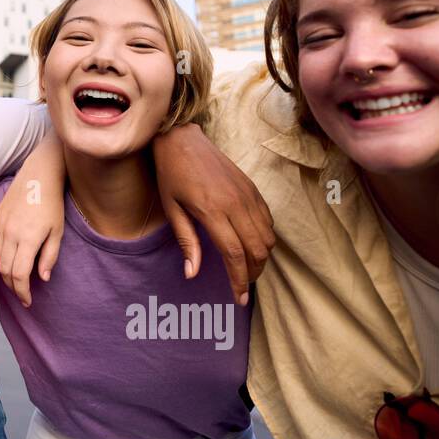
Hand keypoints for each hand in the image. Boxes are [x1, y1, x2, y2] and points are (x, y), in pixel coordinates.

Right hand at [0, 132, 65, 307]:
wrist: (39, 175)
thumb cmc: (52, 203)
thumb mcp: (58, 232)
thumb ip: (49, 256)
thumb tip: (41, 278)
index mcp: (27, 239)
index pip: (19, 275)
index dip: (22, 292)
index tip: (28, 301)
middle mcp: (10, 234)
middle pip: (5, 270)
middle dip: (13, 286)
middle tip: (23, 294)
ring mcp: (1, 225)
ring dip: (5, 272)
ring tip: (16, 278)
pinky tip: (6, 259)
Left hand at [152, 123, 274, 303]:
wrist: (182, 140)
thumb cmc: (171, 175)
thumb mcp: (172, 209)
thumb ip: (186, 242)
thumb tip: (192, 274)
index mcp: (212, 211)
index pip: (234, 255)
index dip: (239, 280)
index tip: (238, 299)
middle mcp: (235, 204)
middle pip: (256, 250)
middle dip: (253, 273)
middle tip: (242, 285)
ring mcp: (247, 195)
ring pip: (267, 237)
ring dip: (261, 258)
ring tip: (247, 268)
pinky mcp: (252, 188)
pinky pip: (268, 220)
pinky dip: (265, 238)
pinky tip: (252, 244)